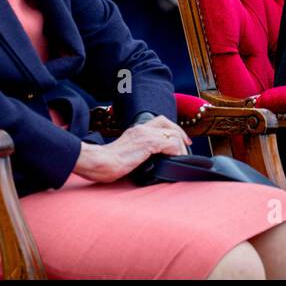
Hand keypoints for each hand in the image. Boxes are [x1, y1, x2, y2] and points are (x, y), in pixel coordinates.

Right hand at [73, 115, 190, 182]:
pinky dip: (177, 151)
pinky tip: (176, 159)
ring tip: (181, 157)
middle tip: (186, 146)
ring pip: (172, 134)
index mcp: (136, 130)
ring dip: (180, 146)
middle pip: (168, 124)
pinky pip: (170, 143)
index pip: (159, 122)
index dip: (172, 129)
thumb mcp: (125, 153)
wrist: (99, 162)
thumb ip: (137, 151)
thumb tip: (148, 160)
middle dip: (180, 134)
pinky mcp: (148, 143)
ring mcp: (145, 134)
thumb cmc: (106, 163)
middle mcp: (141, 128)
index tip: (180, 141)